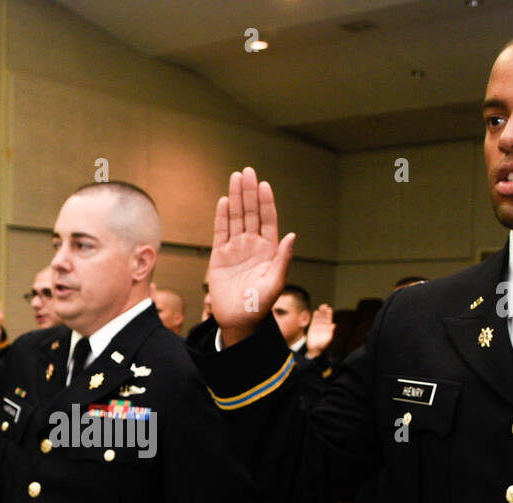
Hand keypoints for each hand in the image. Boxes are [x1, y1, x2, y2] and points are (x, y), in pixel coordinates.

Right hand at [208, 167, 295, 346]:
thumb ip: (283, 259)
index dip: (266, 202)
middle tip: (247, 171)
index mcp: (269, 250)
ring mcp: (235, 248)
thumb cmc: (259, 305)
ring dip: (236, 198)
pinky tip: (224, 201)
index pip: (267, 220)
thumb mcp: (275, 283)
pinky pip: (220, 231)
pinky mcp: (219, 255)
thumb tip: (293, 236)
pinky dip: (222, 216)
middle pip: (250, 213)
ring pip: (235, 218)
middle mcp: (252, 245)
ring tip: (235, 178)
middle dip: (249, 192)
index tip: (264, 185)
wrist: (237, 320)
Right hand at [306, 303, 334, 357]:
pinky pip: (314, 321)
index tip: (329, 309)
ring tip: (321, 307)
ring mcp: (318, 326)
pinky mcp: (312, 328)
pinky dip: (315, 317)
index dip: (329, 315)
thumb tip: (334, 325)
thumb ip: (330, 332)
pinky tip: (316, 312)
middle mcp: (323, 326)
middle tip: (325, 305)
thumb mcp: (327, 339)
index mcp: (328, 329)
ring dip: (320, 312)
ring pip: (319, 318)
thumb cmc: (322, 345)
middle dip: (324, 312)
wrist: (314, 349)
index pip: (328, 320)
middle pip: (324, 317)